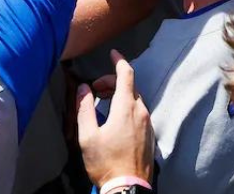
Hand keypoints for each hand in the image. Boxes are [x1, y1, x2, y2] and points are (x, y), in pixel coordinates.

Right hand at [77, 51, 154, 185]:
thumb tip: (83, 89)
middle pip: (130, 86)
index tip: (113, 53)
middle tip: (96, 89)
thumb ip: (85, 108)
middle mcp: (141, 112)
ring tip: (103, 104)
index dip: (119, 60)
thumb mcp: (88, 135)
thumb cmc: (106, 163)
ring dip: (120, 96)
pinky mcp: (150, 135)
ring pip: (135, 100)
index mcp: (126, 108)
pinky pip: (139, 113)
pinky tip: (114, 120)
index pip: (126, 74)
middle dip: (113, 82)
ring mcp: (148, 124)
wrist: (127, 187)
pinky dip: (127, 108)